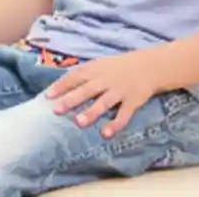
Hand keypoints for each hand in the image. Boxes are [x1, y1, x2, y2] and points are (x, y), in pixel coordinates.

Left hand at [44, 51, 161, 138]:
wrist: (150, 66)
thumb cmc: (119, 67)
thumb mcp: (100, 65)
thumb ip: (83, 75)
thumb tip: (59, 86)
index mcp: (96, 69)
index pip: (76, 76)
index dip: (62, 86)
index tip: (48, 96)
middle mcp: (107, 80)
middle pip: (87, 90)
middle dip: (71, 100)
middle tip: (56, 110)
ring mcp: (120, 91)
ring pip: (104, 103)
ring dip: (92, 113)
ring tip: (79, 123)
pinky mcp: (133, 101)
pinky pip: (124, 114)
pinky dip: (115, 124)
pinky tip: (106, 134)